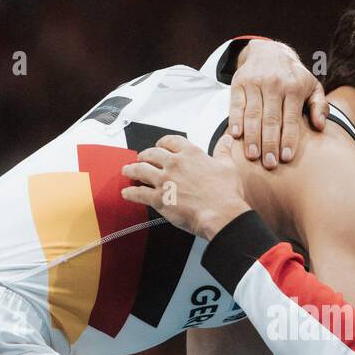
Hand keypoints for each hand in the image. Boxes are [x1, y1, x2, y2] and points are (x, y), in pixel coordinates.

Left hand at [121, 134, 247, 240]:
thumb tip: (227, 140)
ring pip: (141, 170)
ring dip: (131, 169)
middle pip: (152, 154)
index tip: (160, 145)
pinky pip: (139, 193)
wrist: (221, 214)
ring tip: (127, 170)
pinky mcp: (159, 198)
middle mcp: (175, 164)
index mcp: (191, 154)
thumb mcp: (228, 167)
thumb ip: (224, 152)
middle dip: (144, 155)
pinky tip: (126, 192)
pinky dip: (130, 192)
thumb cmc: (226, 194)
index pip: (171, 141)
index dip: (163, 142)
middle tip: (141, 158)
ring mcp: (165, 180)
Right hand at [230, 40, 326, 169]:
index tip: (286, 157)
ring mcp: (255, 83)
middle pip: (271, 119)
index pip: (291, 118)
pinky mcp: (239, 83)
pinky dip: (235, 120)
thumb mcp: (312, 86)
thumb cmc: (294, 76)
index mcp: (294, 87)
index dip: (288, 138)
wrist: (268, 50)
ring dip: (252, 137)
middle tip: (269, 164)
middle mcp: (274, 84)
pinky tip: (235, 135)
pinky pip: (236, 104)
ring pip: (253, 114)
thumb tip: (320, 126)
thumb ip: (319, 106)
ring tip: (252, 156)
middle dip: (270, 143)